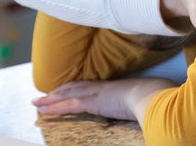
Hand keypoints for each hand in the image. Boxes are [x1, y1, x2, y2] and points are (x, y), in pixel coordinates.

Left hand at [32, 78, 173, 122]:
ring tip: (38, 103)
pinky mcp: (93, 103)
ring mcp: (97, 93)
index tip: (66, 89)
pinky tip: (44, 111)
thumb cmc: (157, 97)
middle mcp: (103, 87)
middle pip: (75, 87)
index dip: (76, 87)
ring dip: (51, 99)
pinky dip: (55, 108)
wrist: (153, 94)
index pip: (91, 85)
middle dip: (59, 91)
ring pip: (68, 94)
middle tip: (44, 96)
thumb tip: (154, 108)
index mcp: (115, 87)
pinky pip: (69, 105)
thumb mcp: (152, 99)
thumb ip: (148, 102)